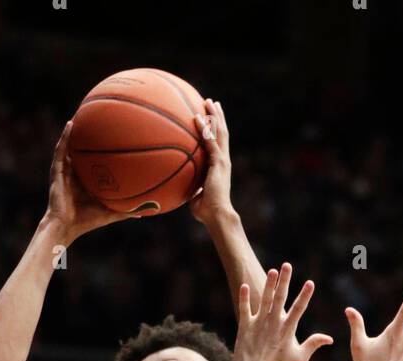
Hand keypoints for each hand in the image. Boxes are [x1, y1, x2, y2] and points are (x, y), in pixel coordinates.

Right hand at [47, 121, 141, 238]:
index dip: (102, 149)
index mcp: (87, 181)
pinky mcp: (56, 171)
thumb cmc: (88, 221)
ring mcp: (65, 171)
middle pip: (83, 150)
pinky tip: (70, 124)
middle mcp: (76, 173)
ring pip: (70, 146)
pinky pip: (60, 151)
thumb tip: (151, 209)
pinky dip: (65, 137)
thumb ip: (129, 209)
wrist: (67, 226)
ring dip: (75, 130)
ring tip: (82, 113)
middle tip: (100, 118)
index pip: (95, 161)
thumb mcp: (112, 212)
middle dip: (89, 136)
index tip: (115, 134)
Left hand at [189, 99, 232, 225]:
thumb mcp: (196, 195)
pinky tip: (197, 118)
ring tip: (208, 102)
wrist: (217, 215)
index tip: (212, 117)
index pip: (219, 143)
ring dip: (214, 116)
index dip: (216, 129)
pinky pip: (210, 142)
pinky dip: (204, 130)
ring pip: (219, 133)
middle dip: (217, 116)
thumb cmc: (206, 211)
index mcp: (220, 166)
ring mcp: (223, 161)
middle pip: (222, 133)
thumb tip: (178, 187)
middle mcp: (224, 160)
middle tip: (212, 103)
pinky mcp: (219, 164)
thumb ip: (190, 187)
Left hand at [232, 265, 332, 360]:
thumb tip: (330, 338)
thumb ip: (313, 344)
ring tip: (273, 271)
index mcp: (287, 330)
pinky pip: (244, 308)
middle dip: (285, 280)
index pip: (298, 309)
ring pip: (264, 299)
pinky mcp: (244, 327)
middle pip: (280, 297)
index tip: (310, 282)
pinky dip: (245, 297)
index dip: (305, 295)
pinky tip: (245, 286)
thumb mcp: (299, 359)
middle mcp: (273, 323)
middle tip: (287, 265)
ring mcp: (258, 324)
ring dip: (269, 284)